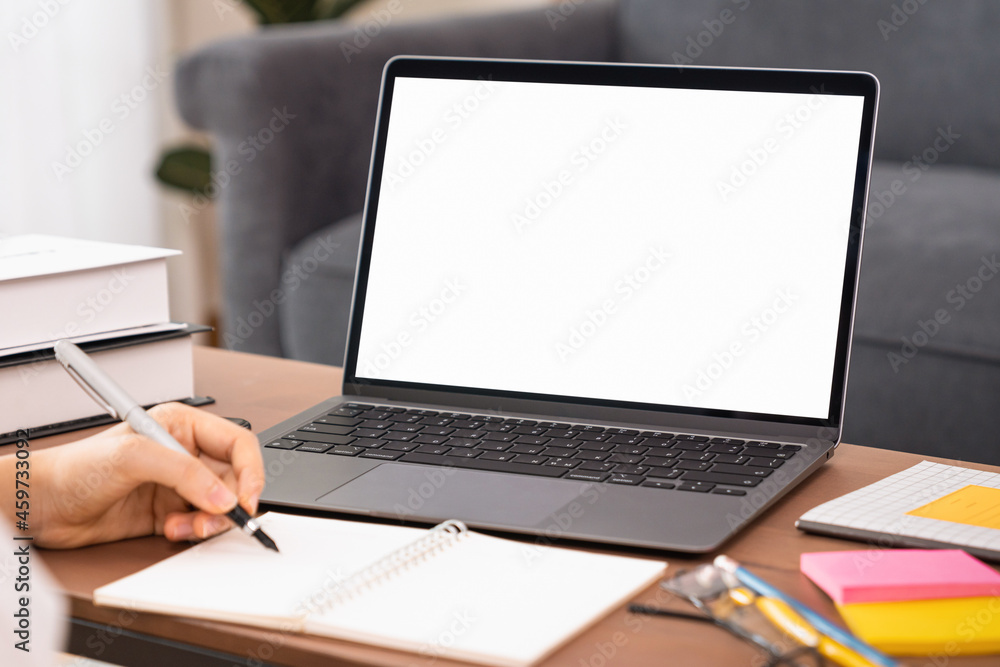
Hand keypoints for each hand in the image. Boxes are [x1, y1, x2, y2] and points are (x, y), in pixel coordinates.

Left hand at [2, 403, 264, 548]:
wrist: (44, 504)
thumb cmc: (77, 468)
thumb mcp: (134, 457)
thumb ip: (185, 473)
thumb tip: (224, 496)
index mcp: (184, 426)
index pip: (238, 444)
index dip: (251, 471)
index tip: (247, 499)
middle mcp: (186, 454)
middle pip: (234, 479)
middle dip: (231, 501)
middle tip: (220, 519)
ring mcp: (178, 485)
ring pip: (220, 505)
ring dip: (210, 521)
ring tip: (188, 527)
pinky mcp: (169, 513)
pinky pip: (200, 525)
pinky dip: (193, 532)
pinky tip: (172, 531)